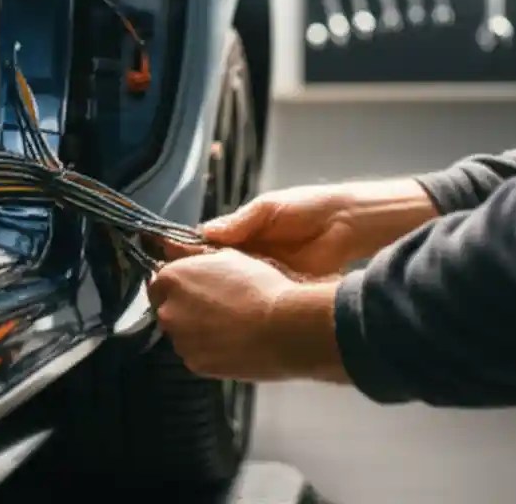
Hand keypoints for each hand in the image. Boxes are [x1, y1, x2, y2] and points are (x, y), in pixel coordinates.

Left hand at [147, 248, 347, 382]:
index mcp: (171, 278)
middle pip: (169, 309)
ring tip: (232, 326)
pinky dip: (210, 350)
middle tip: (220, 306)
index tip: (199, 287)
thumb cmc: (260, 287)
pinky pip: (197, 354)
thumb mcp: (229, 255)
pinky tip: (234, 342)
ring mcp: (180, 341)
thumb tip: (177, 251)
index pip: (161, 282)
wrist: (283, 327)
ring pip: (183, 334)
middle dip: (187, 308)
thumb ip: (196, 255)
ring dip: (199, 331)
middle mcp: (168, 311)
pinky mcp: (195, 364)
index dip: (181, 284)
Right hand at [161, 179, 437, 278]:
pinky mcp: (278, 289)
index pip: (207, 244)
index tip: (166, 256)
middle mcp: (249, 254)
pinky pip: (255, 296)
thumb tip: (204, 232)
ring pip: (232, 286)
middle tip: (179, 285)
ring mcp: (262, 274)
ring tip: (198, 300)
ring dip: (219, 292)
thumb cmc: (310, 207)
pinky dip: (243, 302)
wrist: (349, 226)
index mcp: (243, 232)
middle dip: (199, 276)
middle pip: (215, 269)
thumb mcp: (268, 209)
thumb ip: (238, 223)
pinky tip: (228, 309)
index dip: (188, 251)